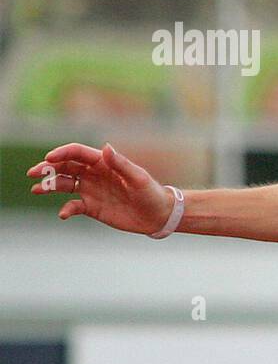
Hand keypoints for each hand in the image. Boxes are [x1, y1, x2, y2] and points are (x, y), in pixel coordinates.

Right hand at [27, 142, 175, 235]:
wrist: (158, 215)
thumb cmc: (151, 193)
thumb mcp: (137, 178)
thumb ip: (121, 164)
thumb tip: (106, 148)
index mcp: (104, 164)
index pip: (78, 153)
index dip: (62, 153)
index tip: (49, 158)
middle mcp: (94, 175)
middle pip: (65, 167)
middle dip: (47, 168)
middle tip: (33, 173)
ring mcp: (91, 190)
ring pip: (64, 184)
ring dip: (48, 186)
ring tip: (36, 190)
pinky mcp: (91, 207)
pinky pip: (73, 206)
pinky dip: (66, 209)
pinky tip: (64, 214)